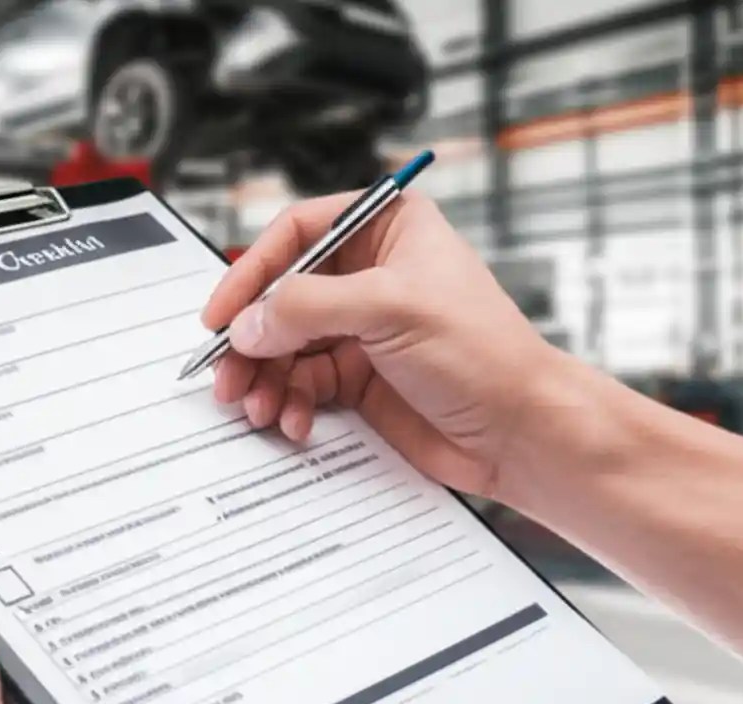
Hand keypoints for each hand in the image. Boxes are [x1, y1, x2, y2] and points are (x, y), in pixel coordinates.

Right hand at [202, 191, 557, 499]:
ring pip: (284, 345)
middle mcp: (371, 275)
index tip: (220, 313)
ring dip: (264, 378)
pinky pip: (302, 384)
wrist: (522, 434)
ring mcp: (362, 329)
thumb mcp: (390, 309)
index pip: (296, 234)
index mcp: (388, 231)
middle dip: (251, 339)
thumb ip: (307, 308)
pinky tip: (293, 420)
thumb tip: (246, 324)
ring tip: (258, 406)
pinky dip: (289, 403)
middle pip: (281, 296)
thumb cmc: (485, 354)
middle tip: (226, 374)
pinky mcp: (359, 378)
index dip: (252, 271)